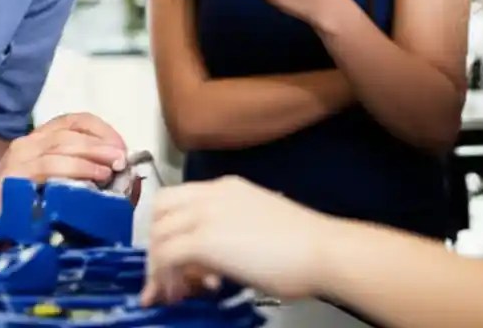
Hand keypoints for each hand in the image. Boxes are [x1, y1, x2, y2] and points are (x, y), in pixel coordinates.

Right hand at [0, 112, 127, 185]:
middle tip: (121, 158)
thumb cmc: (25, 202)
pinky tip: (93, 180)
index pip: (73, 120)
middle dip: (100, 144)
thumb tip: (126, 176)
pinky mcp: (15, 178)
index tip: (120, 146)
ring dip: (90, 156)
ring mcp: (19, 160)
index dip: (101, 130)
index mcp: (40, 139)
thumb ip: (85, 173)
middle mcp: (27, 144)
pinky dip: (75, 171)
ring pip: (59, 148)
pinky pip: (48, 168)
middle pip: (68, 134)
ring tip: (111, 169)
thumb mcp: (55, 181)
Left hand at [141, 176, 334, 304]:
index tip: (177, 258)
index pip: (176, 199)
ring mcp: (204, 215)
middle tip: (169, 276)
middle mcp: (209, 195)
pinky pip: (166, 255)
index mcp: (224, 188)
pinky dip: (164, 276)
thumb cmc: (304, 246)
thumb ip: (228, 236)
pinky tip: (180, 293)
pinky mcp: (204, 240)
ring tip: (174, 292)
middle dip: (158, 245)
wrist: (324, 250)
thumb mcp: (256, 228)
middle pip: (160, 212)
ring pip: (158, 235)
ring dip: (159, 266)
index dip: (169, 228)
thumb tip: (211, 265)